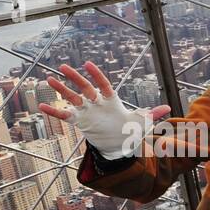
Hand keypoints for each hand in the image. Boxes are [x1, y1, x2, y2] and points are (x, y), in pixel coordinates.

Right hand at [39, 61, 170, 155]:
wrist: (120, 145)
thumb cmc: (131, 130)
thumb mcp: (142, 122)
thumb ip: (153, 114)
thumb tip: (168, 108)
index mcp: (111, 101)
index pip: (104, 85)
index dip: (97, 75)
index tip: (88, 64)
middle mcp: (97, 104)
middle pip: (85, 88)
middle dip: (75, 78)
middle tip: (63, 66)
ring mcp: (87, 112)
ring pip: (72, 98)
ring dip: (61, 90)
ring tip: (48, 79)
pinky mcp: (81, 122)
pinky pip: (65, 116)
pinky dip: (54, 112)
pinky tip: (41, 106)